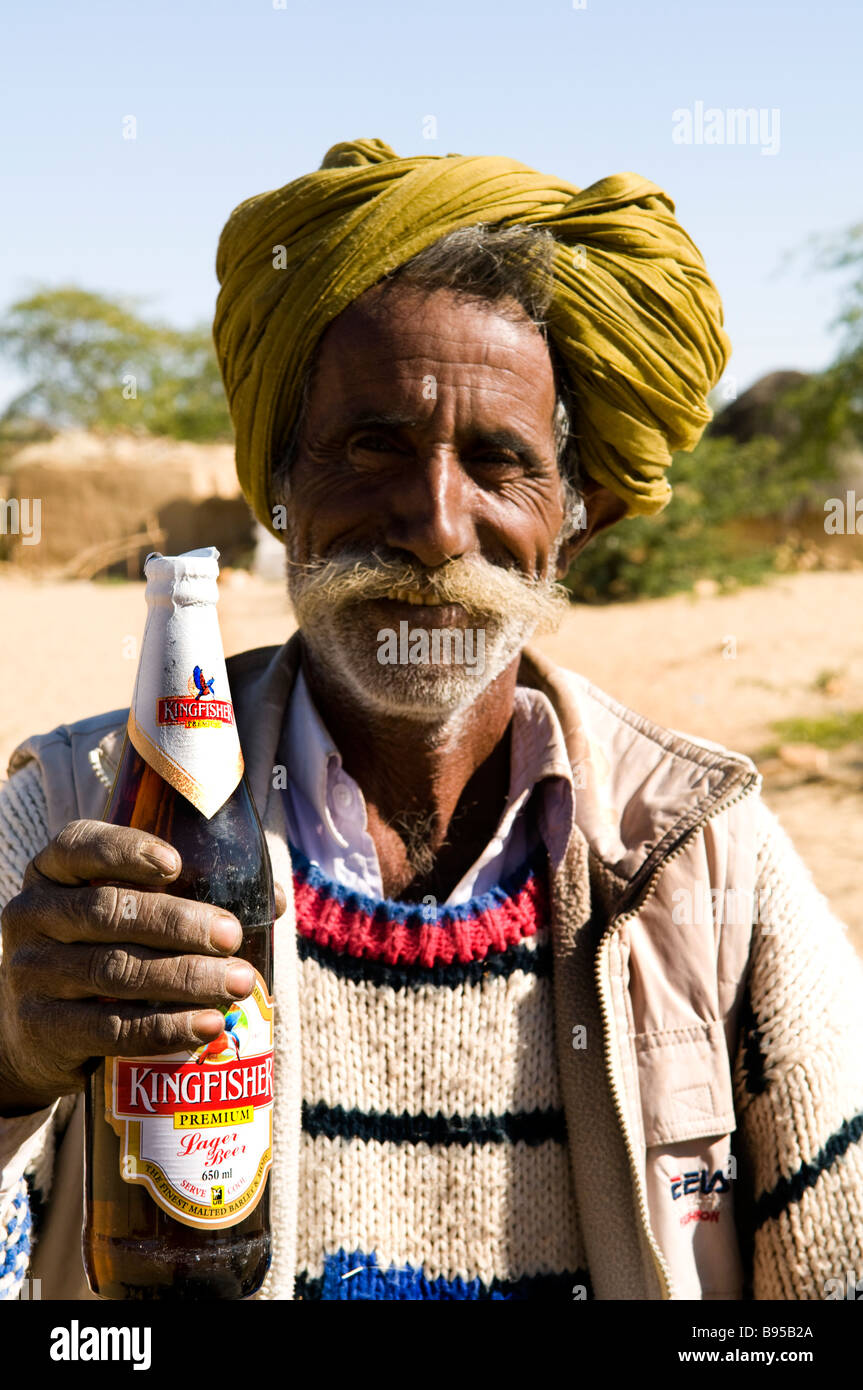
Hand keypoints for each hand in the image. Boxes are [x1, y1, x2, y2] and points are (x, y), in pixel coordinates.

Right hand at [0, 819, 285, 1115]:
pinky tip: (205, 1025)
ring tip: (237, 983)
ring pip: (114, 970)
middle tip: (230, 936)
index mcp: (54, 871)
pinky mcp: (42, 1028)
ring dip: (184, 978)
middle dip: (177, 923)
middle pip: (108, 911)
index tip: (176, 865)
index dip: (126, 851)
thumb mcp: (129, 915)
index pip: (81, 847)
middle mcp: (33, 914)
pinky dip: (164, 1027)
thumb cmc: (103, 950)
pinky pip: (109, 1028)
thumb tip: (273, 900)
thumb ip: (190, 895)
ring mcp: (31, 972)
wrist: (35, 1033)